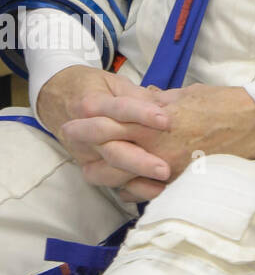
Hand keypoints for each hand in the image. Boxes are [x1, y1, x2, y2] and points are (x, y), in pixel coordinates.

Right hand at [38, 65, 172, 200]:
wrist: (60, 99)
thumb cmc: (96, 89)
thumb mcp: (117, 84)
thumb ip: (142, 96)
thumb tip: (173, 104)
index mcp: (92, 104)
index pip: (118, 110)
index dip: (142, 114)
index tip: (167, 121)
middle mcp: (83, 132)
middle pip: (111, 148)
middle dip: (139, 161)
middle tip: (164, 169)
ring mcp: (84, 154)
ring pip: (106, 172)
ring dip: (135, 178)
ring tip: (162, 182)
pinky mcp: (88, 167)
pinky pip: (107, 183)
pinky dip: (130, 190)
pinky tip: (152, 190)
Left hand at [55, 79, 254, 201]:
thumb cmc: (224, 103)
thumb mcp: (188, 94)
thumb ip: (159, 101)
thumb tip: (141, 100)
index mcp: (158, 121)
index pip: (112, 121)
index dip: (89, 121)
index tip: (74, 120)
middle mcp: (157, 146)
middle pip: (109, 150)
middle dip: (87, 145)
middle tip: (71, 140)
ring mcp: (167, 166)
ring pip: (122, 175)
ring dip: (104, 171)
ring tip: (91, 167)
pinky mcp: (180, 180)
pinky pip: (146, 187)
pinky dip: (131, 185)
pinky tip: (124, 182)